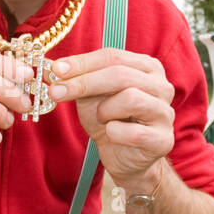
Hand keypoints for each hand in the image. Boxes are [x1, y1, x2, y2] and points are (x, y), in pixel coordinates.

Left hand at [48, 47, 174, 186]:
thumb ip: (74, 79)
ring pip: (131, 98)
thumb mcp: (89, 96)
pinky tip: (111, 135)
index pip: (112, 56)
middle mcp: (162, 85)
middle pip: (121, 74)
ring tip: (101, 119)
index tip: (55, 70)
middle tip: (56, 92)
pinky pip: (134, 132)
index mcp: (146, 67)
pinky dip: (114, 133)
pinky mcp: (164, 139)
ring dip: (105, 110)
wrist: (124, 157)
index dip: (82, 62)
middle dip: (84, 83)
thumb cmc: (109, 120)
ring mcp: (166, 112)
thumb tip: (48, 66)